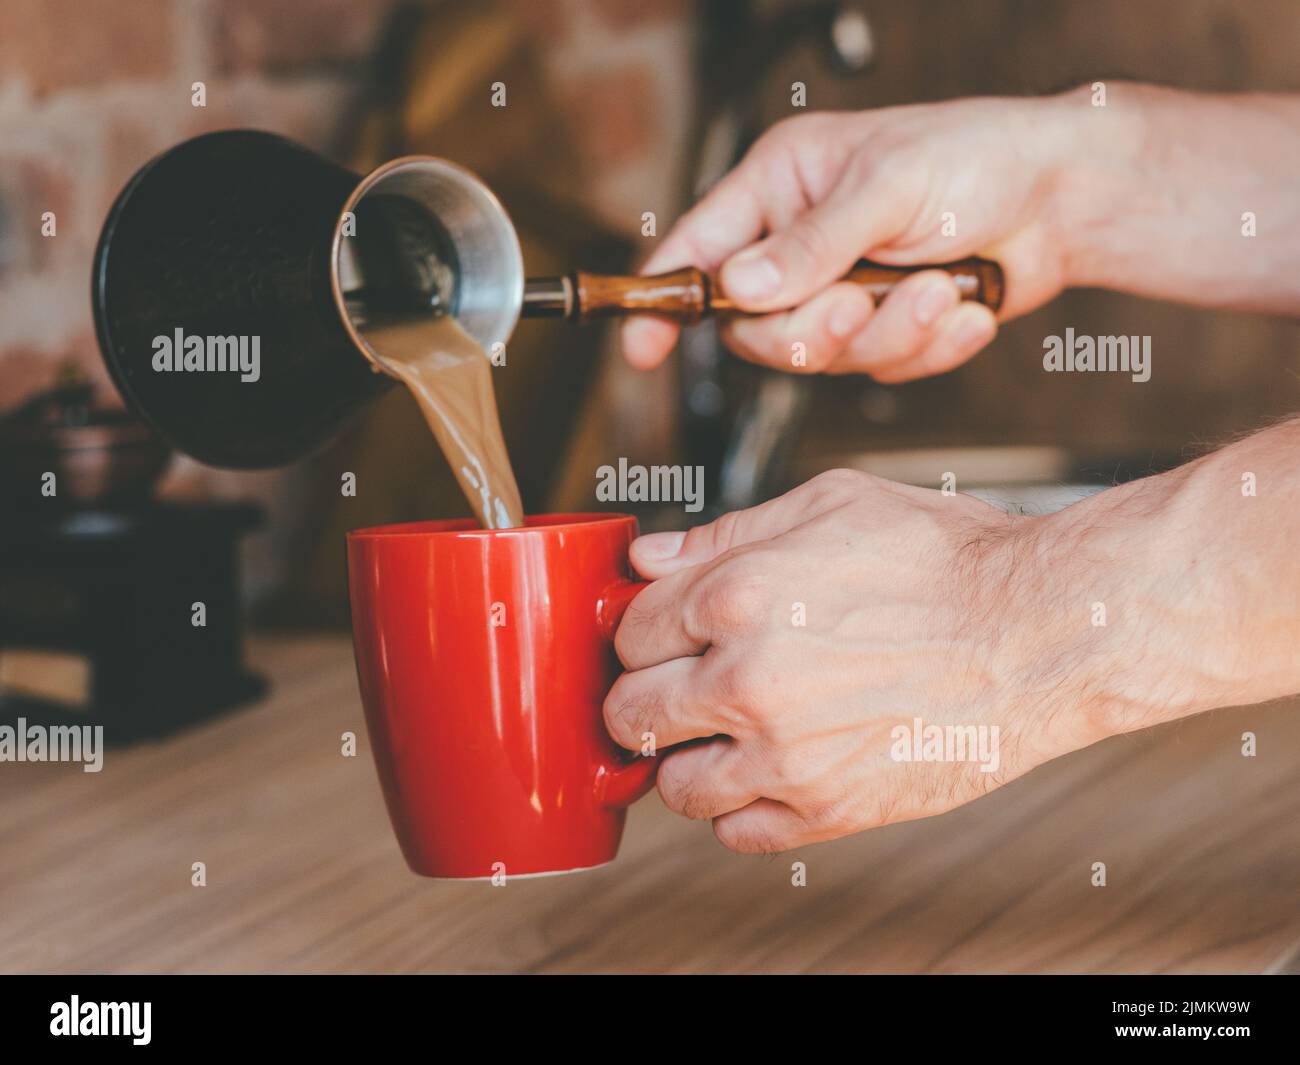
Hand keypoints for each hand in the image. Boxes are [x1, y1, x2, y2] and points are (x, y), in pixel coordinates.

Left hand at [604, 469, 1119, 852]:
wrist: (1042, 632)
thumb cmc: (947, 559)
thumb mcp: (831, 504)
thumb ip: (724, 533)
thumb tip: (647, 555)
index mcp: (736, 596)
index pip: (627, 633)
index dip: (643, 630)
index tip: (664, 635)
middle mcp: (747, 680)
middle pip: (629, 712)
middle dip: (646, 694)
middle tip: (677, 686)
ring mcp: (785, 755)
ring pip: (674, 785)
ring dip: (688, 758)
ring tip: (725, 731)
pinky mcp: (828, 810)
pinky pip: (738, 833)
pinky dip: (742, 807)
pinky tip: (769, 768)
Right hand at [622, 93, 1092, 379]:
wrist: (1063, 195)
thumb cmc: (977, 155)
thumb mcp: (887, 185)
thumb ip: (811, 244)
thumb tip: (739, 290)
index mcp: (780, 187)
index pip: (697, 251)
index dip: (662, 301)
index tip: (641, 350)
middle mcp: (801, 245)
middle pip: (757, 328)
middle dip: (811, 329)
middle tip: (856, 302)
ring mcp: (842, 290)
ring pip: (823, 356)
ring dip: (888, 331)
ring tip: (938, 290)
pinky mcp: (886, 328)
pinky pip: (881, 367)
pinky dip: (927, 345)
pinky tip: (964, 306)